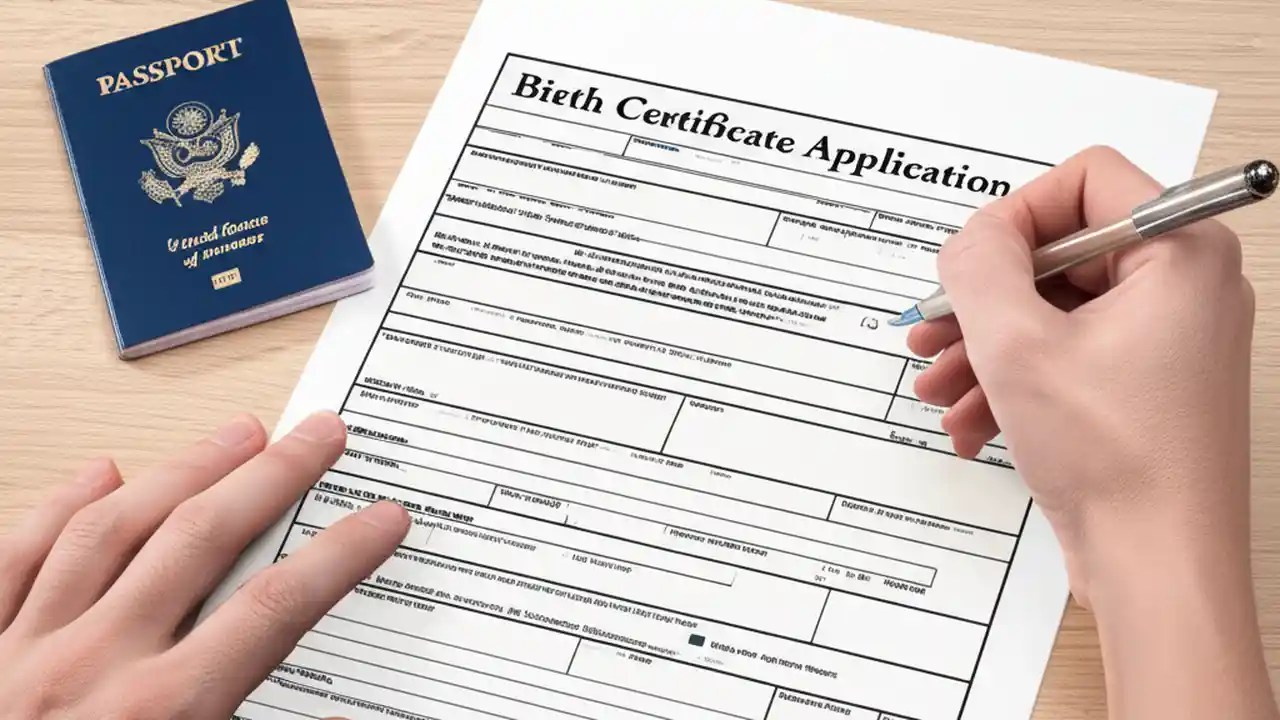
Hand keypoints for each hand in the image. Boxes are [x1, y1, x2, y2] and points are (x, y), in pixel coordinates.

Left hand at [0, 412, 408, 719]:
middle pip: (201, 541)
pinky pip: (11, 561)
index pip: (277, 609)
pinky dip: (55, 510)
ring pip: (111, 530)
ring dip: (180, 471)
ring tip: (233, 435)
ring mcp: (22, 653)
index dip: (340, 555)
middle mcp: (95, 669)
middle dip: (271, 478)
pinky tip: (95, 474)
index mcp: (165, 717)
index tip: (383, 519)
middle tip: (317, 435)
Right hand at [909, 147, 1276, 718]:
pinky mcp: (1144, 387)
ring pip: (1053, 313)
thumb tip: (969, 237)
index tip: (970, 265)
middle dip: (983, 301)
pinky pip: (1066, 359)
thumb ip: (979, 266)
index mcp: (1179, 254)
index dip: (1012, 215)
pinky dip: (1014, 383)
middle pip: (1059, 255)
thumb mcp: (1017, 345)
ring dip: (985, 349)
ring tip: (939, 389)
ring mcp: (1166, 341)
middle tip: (933, 331)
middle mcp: (1183, 289)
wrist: (1158, 568)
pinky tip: (972, 424)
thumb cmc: (1120, 462)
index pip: (1085, 180)